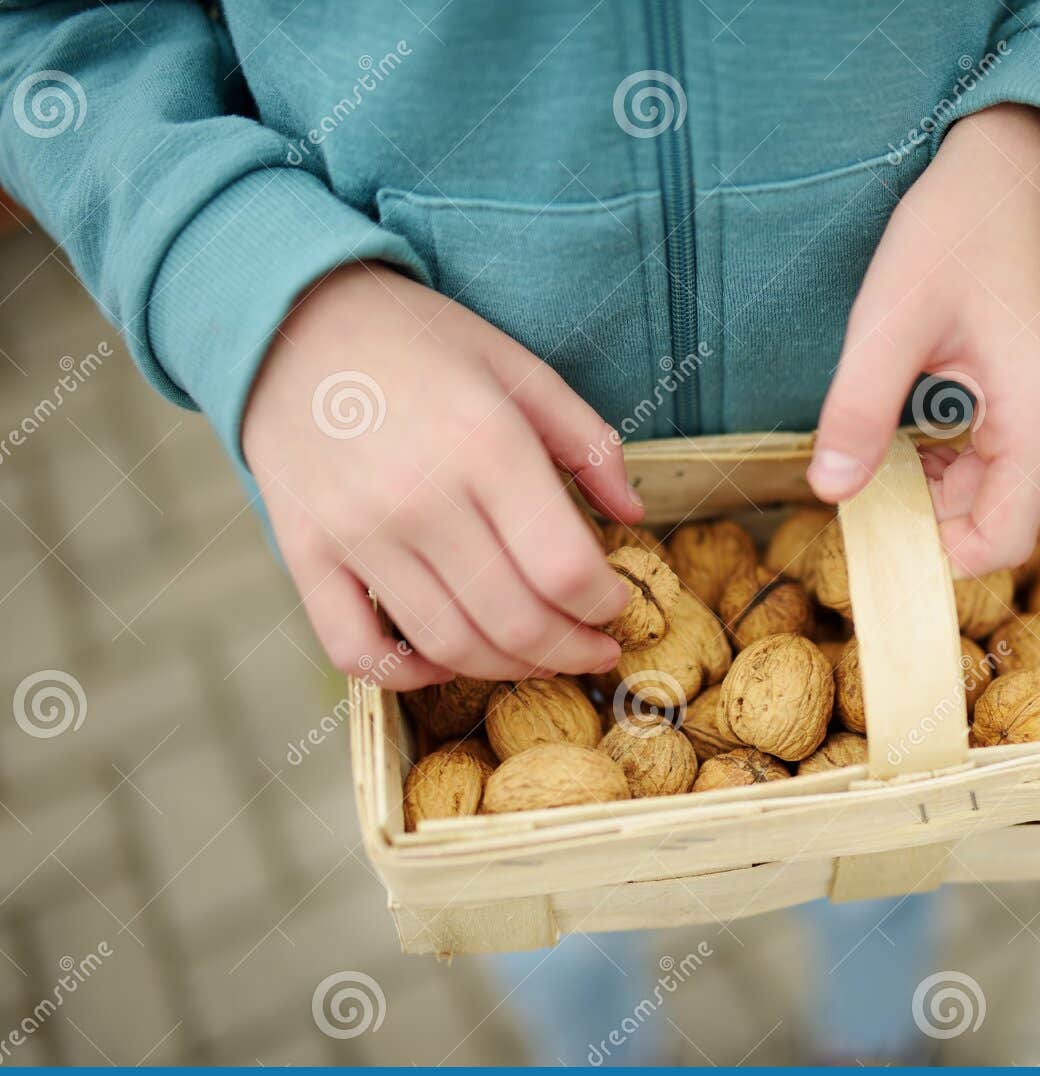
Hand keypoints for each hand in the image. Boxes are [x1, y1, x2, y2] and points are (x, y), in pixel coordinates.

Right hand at [243, 263, 639, 688]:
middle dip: (573, 651)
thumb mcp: (519, 367)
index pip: (565, 570)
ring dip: (508, 669)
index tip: (617, 605)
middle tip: (594, 649)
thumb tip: (635, 516)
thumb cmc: (419, 342)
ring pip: (448, 647)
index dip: (605, 605)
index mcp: (487, 445)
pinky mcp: (305, 555)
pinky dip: (406, 676)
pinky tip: (444, 662)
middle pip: (516, 622)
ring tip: (539, 657)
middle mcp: (421, 499)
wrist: (289, 320)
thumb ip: (587, 442)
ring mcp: (357, 534)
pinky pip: (356, 651)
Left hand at [808, 102, 1039, 575]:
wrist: (1002, 178)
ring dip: (924, 485)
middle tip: (855, 466)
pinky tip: (908, 418)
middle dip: (916, 513)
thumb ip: (859, 411)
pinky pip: (989, 468)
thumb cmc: (954, 233)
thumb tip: (830, 491)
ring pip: (984, 499)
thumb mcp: (888, 321)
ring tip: (880, 428)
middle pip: (985, 524)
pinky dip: (940, 462)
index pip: (995, 543)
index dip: (928, 553)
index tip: (865, 526)